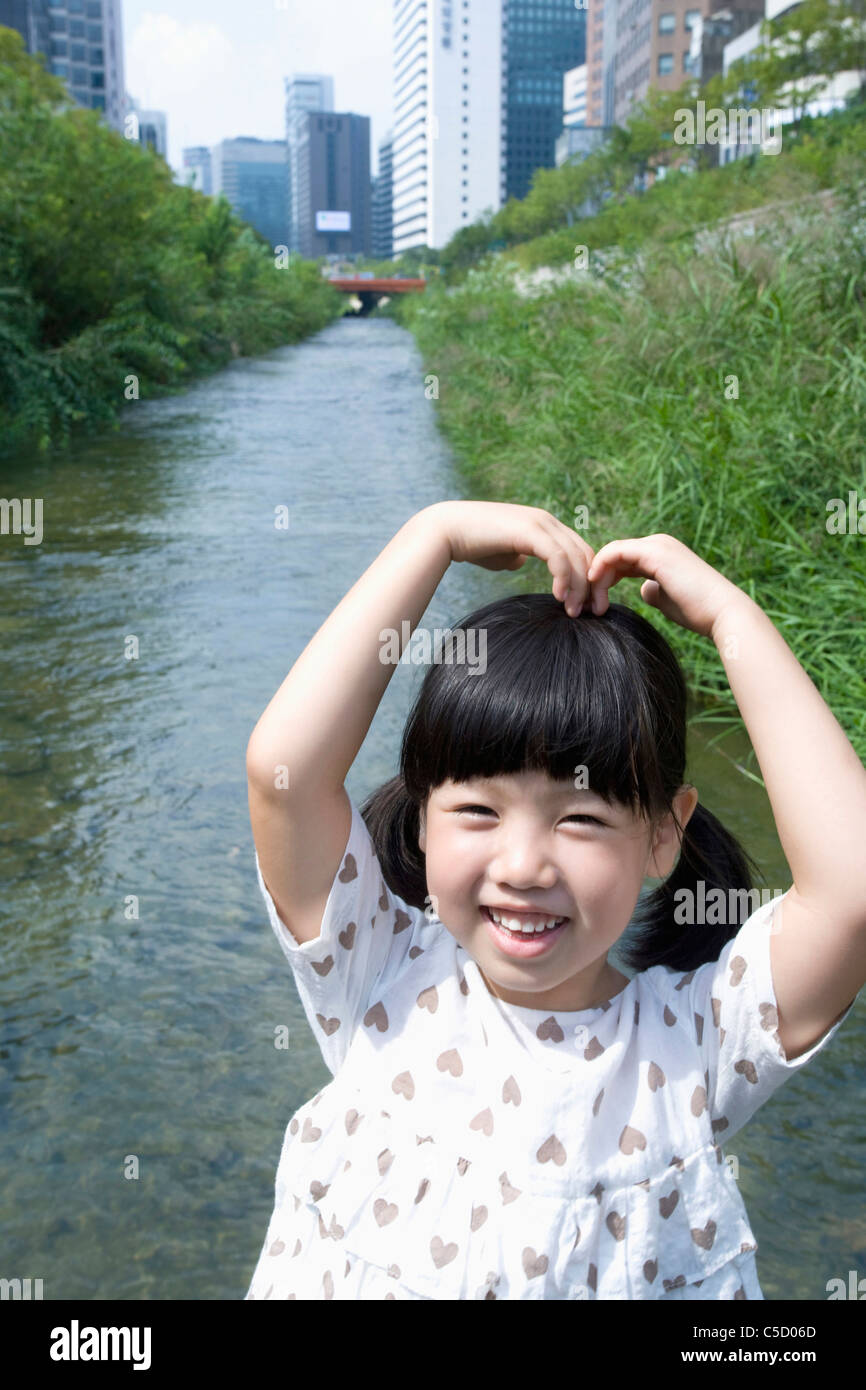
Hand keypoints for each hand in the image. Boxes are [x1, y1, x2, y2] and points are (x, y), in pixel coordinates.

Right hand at [428, 500, 594, 616]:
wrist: (447, 530)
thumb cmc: (473, 543)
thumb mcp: (503, 551)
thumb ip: (518, 554)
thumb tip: (522, 562)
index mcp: (544, 525)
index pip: (579, 550)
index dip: (588, 577)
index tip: (587, 603)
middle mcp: (546, 520)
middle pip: (584, 553)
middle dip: (591, 585)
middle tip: (593, 612)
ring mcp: (539, 523)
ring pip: (574, 557)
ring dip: (579, 587)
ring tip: (574, 612)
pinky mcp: (529, 531)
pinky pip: (557, 557)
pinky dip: (563, 578)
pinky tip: (559, 597)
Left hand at [586, 533, 745, 637]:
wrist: (721, 613)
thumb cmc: (698, 612)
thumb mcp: (668, 599)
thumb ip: (653, 590)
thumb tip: (643, 590)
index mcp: (662, 553)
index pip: (623, 560)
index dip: (605, 579)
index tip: (596, 603)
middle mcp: (659, 543)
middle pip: (615, 555)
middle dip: (597, 578)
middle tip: (588, 606)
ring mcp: (658, 545)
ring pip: (612, 553)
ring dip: (596, 576)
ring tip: (592, 602)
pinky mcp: (655, 553)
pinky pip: (616, 552)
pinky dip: (601, 566)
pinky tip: (594, 584)